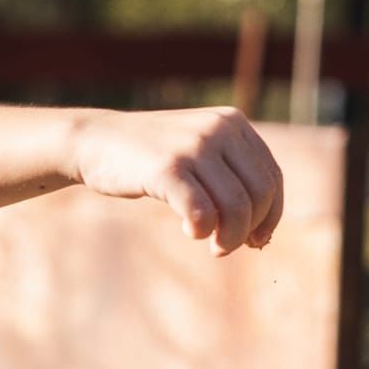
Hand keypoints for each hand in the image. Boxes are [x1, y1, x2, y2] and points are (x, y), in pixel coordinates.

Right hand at [70, 107, 284, 253]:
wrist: (96, 140)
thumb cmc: (151, 157)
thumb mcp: (199, 153)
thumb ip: (231, 178)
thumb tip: (262, 235)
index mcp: (233, 122)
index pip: (272, 177)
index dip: (270, 215)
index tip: (256, 240)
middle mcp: (219, 128)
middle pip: (260, 193)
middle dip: (250, 229)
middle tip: (226, 246)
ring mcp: (193, 146)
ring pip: (237, 207)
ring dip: (229, 238)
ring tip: (211, 244)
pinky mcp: (167, 167)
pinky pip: (202, 212)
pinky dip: (201, 230)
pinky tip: (188, 231)